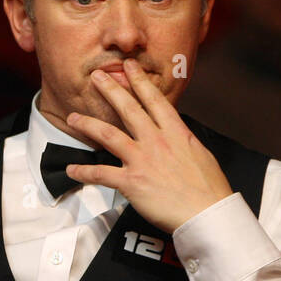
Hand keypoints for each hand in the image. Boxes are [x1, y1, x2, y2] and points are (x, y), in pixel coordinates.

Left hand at [64, 59, 234, 233]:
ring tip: (73, 117)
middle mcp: (157, 142)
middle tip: (95, 76)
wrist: (208, 213)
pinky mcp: (131, 181)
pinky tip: (71, 170)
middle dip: (110, 89)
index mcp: (177, 133)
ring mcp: (142, 160)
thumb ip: (182, 141)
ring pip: (108, 134)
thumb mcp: (200, 154)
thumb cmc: (209, 189)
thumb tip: (175, 134)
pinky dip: (83, 172)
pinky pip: (100, 174)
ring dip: (87, 124)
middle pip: (128, 109)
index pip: (155, 100)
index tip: (130, 67)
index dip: (140, 81)